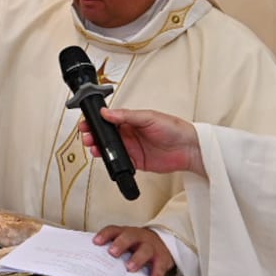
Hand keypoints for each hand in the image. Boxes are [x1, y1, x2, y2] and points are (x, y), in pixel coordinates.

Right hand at [81, 107, 204, 176]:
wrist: (188, 149)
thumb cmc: (174, 128)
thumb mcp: (148, 117)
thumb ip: (126, 115)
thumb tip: (107, 112)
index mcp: (132, 120)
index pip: (109, 119)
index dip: (96, 121)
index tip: (87, 123)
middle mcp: (130, 133)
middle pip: (106, 135)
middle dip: (94, 135)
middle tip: (87, 137)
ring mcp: (132, 148)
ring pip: (110, 149)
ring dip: (99, 148)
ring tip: (93, 148)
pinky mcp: (136, 161)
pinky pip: (119, 162)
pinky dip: (111, 162)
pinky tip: (106, 159)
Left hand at [92, 225, 175, 275]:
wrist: (162, 244)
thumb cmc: (136, 247)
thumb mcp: (125, 245)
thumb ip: (113, 252)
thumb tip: (93, 268)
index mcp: (125, 233)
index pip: (113, 230)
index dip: (104, 235)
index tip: (96, 242)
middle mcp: (138, 237)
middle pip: (129, 236)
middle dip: (120, 244)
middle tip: (113, 252)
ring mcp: (151, 246)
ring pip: (145, 249)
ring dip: (137, 258)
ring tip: (130, 268)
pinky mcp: (162, 257)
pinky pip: (160, 265)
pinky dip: (157, 274)